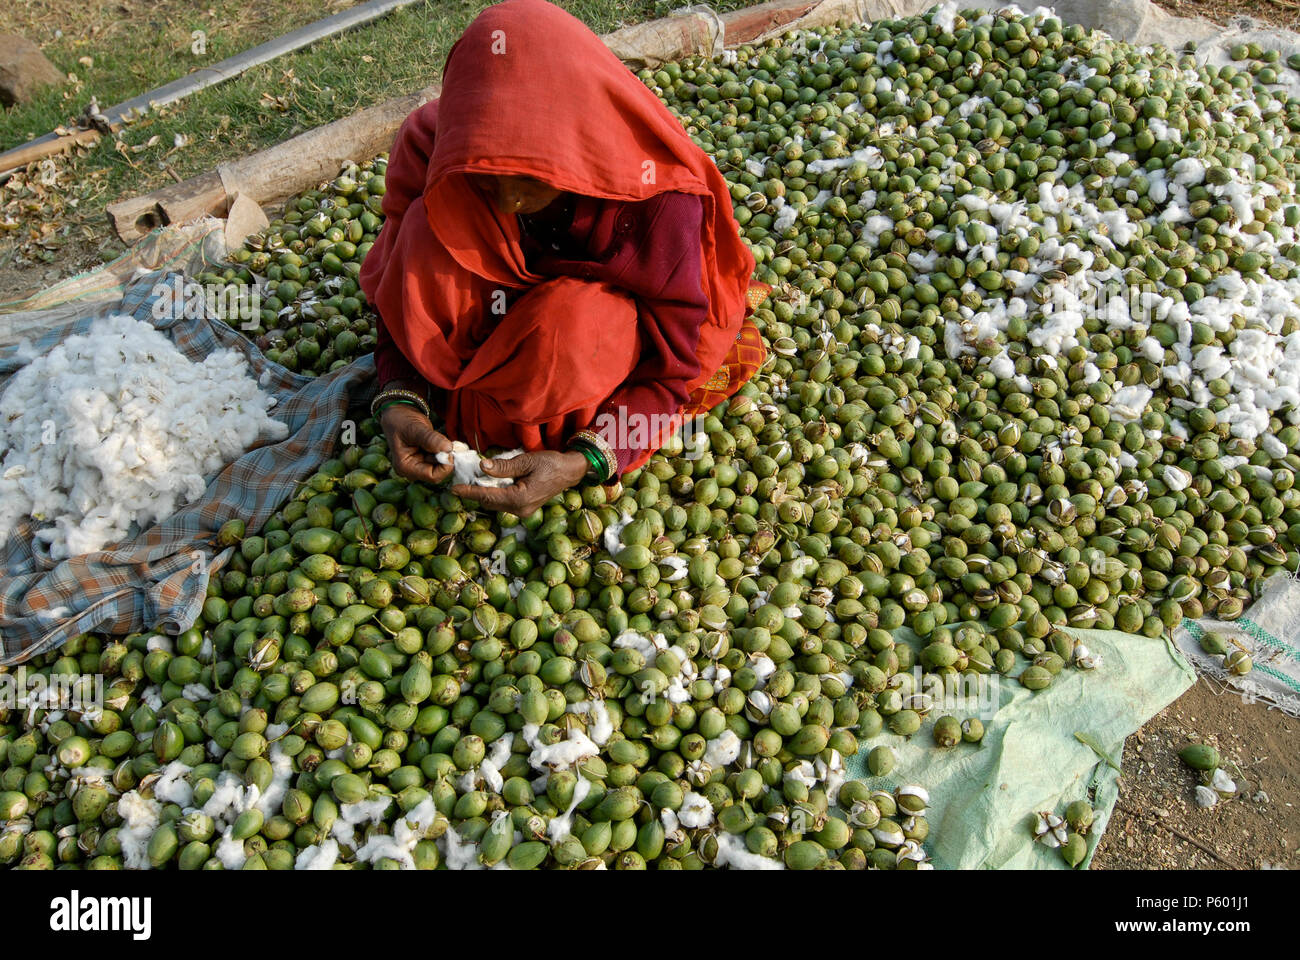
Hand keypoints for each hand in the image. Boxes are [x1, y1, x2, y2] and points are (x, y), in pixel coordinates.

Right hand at [380, 404, 453, 484]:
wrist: (399, 414)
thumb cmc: (401, 420)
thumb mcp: (415, 428)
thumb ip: (431, 439)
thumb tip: (448, 448)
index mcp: (405, 467)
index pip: (432, 476)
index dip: (444, 465)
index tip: (449, 449)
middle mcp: (412, 470)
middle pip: (438, 473)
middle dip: (445, 458)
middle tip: (449, 442)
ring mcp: (419, 466)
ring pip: (441, 466)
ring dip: (445, 453)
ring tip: (440, 438)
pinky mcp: (426, 460)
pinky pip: (441, 459)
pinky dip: (444, 450)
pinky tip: (440, 440)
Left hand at [452, 450, 588, 513]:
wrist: (569, 472)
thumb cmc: (550, 464)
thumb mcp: (526, 461)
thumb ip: (503, 466)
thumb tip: (482, 467)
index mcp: (519, 498)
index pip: (488, 496)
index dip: (470, 492)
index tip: (454, 489)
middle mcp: (520, 510)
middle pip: (489, 502)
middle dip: (475, 492)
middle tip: (462, 480)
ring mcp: (523, 511)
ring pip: (495, 504)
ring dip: (484, 493)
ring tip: (474, 480)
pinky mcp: (524, 509)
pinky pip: (503, 503)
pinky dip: (494, 494)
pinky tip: (490, 483)